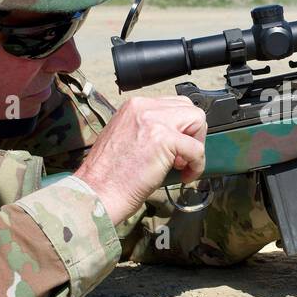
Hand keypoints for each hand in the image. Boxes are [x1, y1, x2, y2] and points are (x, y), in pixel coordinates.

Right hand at [75, 95, 205, 225]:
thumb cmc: (109, 175)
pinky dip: (197, 164)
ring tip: (182, 164)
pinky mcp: (164, 139)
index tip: (174, 149)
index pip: (172, 105)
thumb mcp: (128, 138)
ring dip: (197, 144)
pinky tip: (186, 176)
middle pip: (188, 108)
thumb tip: (176, 137)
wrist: (98, 192)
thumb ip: (149, 130)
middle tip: (181, 156)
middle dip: (192, 133)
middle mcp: (143, 107)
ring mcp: (154, 121)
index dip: (180, 128)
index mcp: (134, 106)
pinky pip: (197, 148)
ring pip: (198, 120)